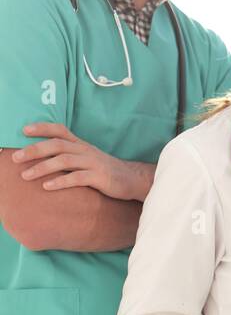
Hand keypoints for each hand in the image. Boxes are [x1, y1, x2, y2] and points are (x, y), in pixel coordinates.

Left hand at [12, 123, 153, 199]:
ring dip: (42, 167)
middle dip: (34, 150)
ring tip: (25, 175)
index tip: (24, 130)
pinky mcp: (99, 177)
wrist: (132, 179)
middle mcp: (85, 150)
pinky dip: (60, 181)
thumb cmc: (104, 170)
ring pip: (64, 161)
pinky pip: (77, 178)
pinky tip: (47, 186)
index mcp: (81, 144)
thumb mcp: (86, 157)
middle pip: (57, 145)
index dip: (42, 128)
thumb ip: (67, 154)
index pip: (60, 130)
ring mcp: (93, 163)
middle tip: (15, 158)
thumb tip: (40, 156)